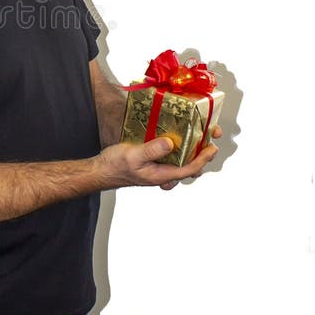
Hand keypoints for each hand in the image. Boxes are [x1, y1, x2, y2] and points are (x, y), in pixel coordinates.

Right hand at [98, 131, 218, 191]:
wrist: (101, 170)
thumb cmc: (115, 166)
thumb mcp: (133, 155)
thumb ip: (152, 150)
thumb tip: (170, 143)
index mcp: (161, 175)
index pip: (189, 169)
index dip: (203, 158)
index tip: (212, 148)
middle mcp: (162, 174)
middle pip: (189, 168)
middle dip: (202, 157)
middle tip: (208, 142)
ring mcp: (158, 169)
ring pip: (181, 164)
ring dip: (191, 154)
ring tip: (197, 139)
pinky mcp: (153, 163)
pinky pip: (170, 159)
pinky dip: (178, 150)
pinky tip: (174, 139)